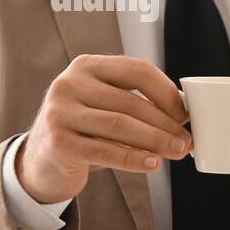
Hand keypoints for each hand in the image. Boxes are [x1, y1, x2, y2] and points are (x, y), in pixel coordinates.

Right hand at [16, 54, 192, 202]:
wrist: (42, 158)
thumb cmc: (86, 129)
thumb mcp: (107, 106)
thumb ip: (138, 103)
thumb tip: (186, 116)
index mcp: (87, 66)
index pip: (137, 70)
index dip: (167, 92)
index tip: (186, 113)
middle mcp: (69, 84)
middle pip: (131, 102)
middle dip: (165, 124)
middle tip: (187, 141)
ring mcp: (60, 112)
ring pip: (120, 126)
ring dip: (155, 141)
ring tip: (178, 152)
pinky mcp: (58, 142)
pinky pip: (105, 151)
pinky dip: (134, 159)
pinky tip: (154, 164)